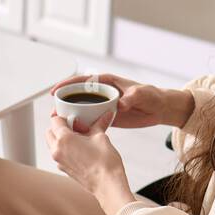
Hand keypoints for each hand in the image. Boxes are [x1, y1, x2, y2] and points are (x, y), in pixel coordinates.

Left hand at [46, 110, 135, 214]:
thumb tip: (105, 115)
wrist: (107, 184)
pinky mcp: (64, 169)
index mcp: (64, 139)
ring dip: (61, 138)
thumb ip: (99, 124)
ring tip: (79, 137)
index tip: (73, 115)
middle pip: (50, 132)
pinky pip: (59, 154)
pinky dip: (65, 148)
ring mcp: (59, 161)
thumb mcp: (101, 137)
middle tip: (75, 125)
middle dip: (60, 126)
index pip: (55, 120)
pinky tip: (80, 148)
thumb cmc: (104, 163)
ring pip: (52, 144)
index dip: (64, 115)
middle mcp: (57, 150)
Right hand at [49, 72, 193, 128]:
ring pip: (82, 109)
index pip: (82, 81)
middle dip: (63, 103)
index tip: (55, 92)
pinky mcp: (107, 116)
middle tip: (53, 114)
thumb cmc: (153, 96)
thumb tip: (121, 104)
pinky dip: (82, 125)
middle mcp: (102, 92)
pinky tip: (74, 134)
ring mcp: (104, 104)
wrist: (160, 108)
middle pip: (77, 95)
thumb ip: (133, 97)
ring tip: (59, 126)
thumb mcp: (144, 94)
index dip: (67, 85)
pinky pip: (91, 119)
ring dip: (70, 116)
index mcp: (107, 82)